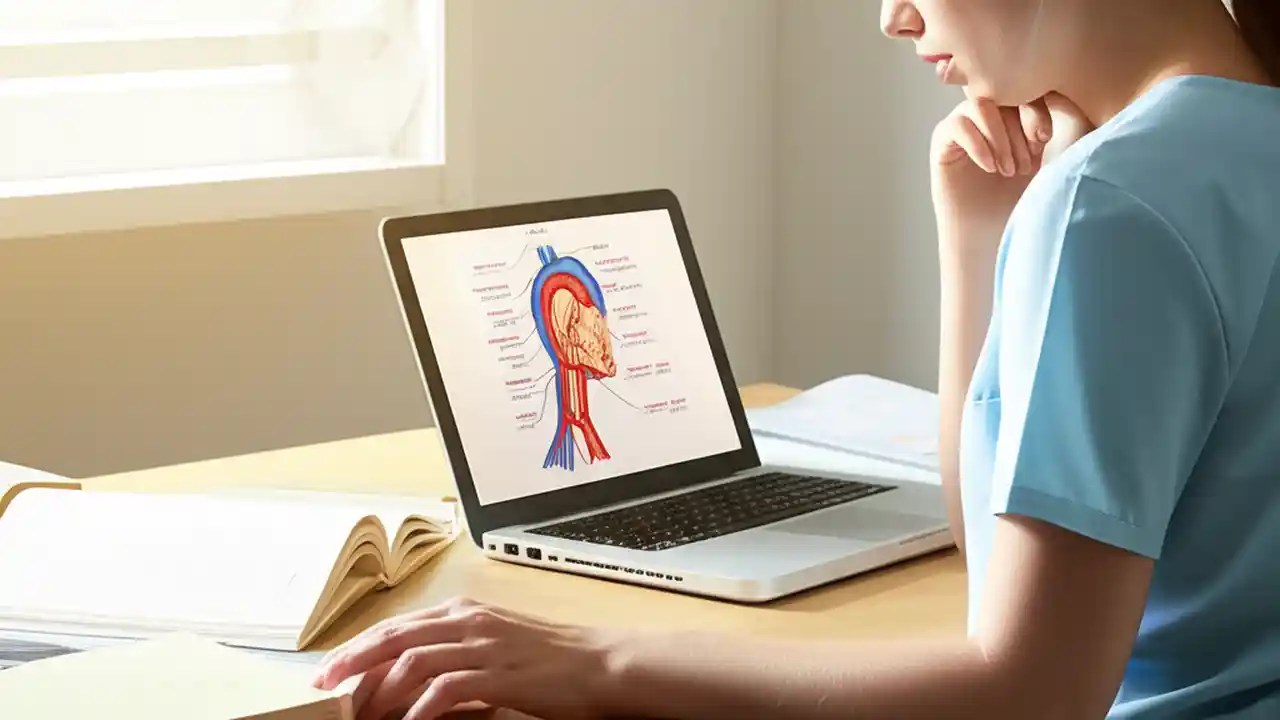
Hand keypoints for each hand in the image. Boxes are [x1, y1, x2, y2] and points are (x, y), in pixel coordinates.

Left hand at [313, 598, 616, 719]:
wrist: (599, 664)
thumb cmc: (550, 658)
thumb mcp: (495, 643)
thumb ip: (455, 650)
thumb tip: (410, 671)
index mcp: (465, 611)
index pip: (397, 625)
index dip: (358, 645)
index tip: (330, 667)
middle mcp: (469, 621)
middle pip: (394, 637)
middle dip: (353, 661)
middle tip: (325, 685)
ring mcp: (484, 646)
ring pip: (413, 660)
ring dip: (380, 688)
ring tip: (361, 712)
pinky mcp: (500, 673)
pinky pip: (448, 688)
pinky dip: (421, 708)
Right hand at [931, 93, 1093, 249]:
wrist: (1006, 237)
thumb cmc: (1038, 199)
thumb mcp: (1066, 147)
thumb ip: (1064, 108)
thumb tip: (1048, 82)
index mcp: (1024, 114)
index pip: (1026, 86)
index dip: (1036, 108)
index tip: (1044, 140)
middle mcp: (994, 117)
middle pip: (1003, 93)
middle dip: (1019, 128)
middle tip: (1027, 165)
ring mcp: (967, 128)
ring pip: (980, 104)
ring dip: (999, 137)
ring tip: (1009, 170)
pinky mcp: (944, 143)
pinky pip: (957, 124)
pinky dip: (977, 143)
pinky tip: (990, 168)